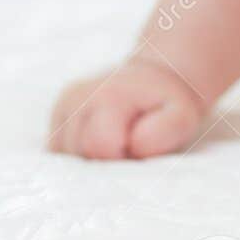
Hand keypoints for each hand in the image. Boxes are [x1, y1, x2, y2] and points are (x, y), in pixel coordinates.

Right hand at [48, 60, 205, 158]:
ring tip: (116, 141)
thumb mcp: (182, 116)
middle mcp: (77, 98)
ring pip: (65, 158)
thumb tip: (135, 145)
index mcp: (108, 95)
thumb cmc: (169, 105)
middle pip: (80, 154)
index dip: (121, 157)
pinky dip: (80, 156)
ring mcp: (63, 107)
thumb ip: (166, 131)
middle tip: (129, 144)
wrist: (155, 79)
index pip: (100, 146)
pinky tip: (100, 143)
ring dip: (91, 159)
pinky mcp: (56, 118)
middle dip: (106, 160)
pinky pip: (59, 154)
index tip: (138, 149)